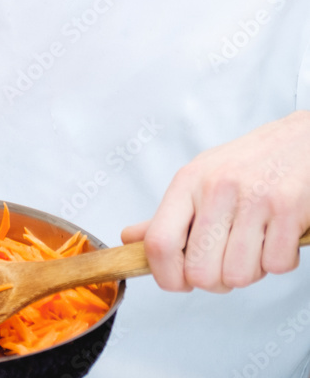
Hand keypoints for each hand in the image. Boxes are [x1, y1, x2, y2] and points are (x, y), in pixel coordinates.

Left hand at [121, 112, 309, 292]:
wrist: (298, 141)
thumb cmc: (247, 164)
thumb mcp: (200, 179)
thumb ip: (169, 216)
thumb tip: (130, 240)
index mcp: (188, 182)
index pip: (159, 244)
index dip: (167, 277)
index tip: (180, 281)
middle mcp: (217, 187)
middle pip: (200, 273)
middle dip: (216, 281)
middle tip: (226, 260)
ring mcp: (253, 198)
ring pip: (239, 276)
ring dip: (250, 271)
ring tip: (255, 243)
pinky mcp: (288, 209)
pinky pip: (277, 266)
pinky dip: (280, 260)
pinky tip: (278, 235)